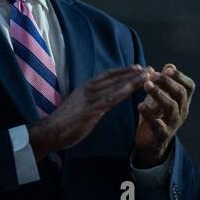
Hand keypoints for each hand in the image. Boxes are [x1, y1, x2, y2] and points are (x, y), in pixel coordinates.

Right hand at [28, 66, 149, 159]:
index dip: (123, 71)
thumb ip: (92, 101)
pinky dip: (121, 92)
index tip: (137, 68)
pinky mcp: (90, 110)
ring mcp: (89, 99)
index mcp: (86, 88)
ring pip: (115, 86)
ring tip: (147, 76)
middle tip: (149, 69)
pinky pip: (109, 99)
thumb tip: (102, 100)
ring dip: (132, 80)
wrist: (49, 131)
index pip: (108, 76)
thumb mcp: (80, 106)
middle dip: (133, 73)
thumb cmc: (65, 122)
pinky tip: (132, 88)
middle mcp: (88, 89)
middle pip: (115, 78)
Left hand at [134, 63, 193, 165]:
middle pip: (181, 94)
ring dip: (159, 94)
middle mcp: (181, 112)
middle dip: (167, 82)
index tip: (167, 68)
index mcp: (182, 101)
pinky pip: (158, 125)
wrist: (151, 143)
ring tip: (146, 85)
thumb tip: (169, 65)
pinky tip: (140, 105)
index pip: (189, 86)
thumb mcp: (160, 97)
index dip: (180, 76)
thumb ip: (165, 83)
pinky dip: (149, 114)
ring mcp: (173, 124)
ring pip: (172, 107)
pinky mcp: (162, 135)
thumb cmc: (156, 115)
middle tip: (152, 75)